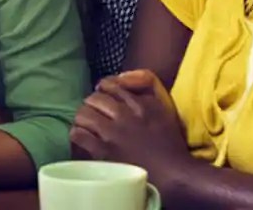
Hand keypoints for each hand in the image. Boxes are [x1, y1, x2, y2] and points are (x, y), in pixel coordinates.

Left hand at [70, 71, 190, 188]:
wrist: (174, 175)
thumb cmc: (171, 145)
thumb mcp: (164, 109)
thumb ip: (149, 87)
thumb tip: (123, 76)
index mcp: (140, 103)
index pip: (110, 85)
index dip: (102, 90)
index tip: (102, 98)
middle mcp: (125, 115)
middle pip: (94, 98)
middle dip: (91, 104)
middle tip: (92, 113)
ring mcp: (113, 133)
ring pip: (83, 114)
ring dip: (83, 118)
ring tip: (86, 125)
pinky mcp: (104, 151)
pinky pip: (79, 135)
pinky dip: (78, 134)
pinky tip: (83, 138)